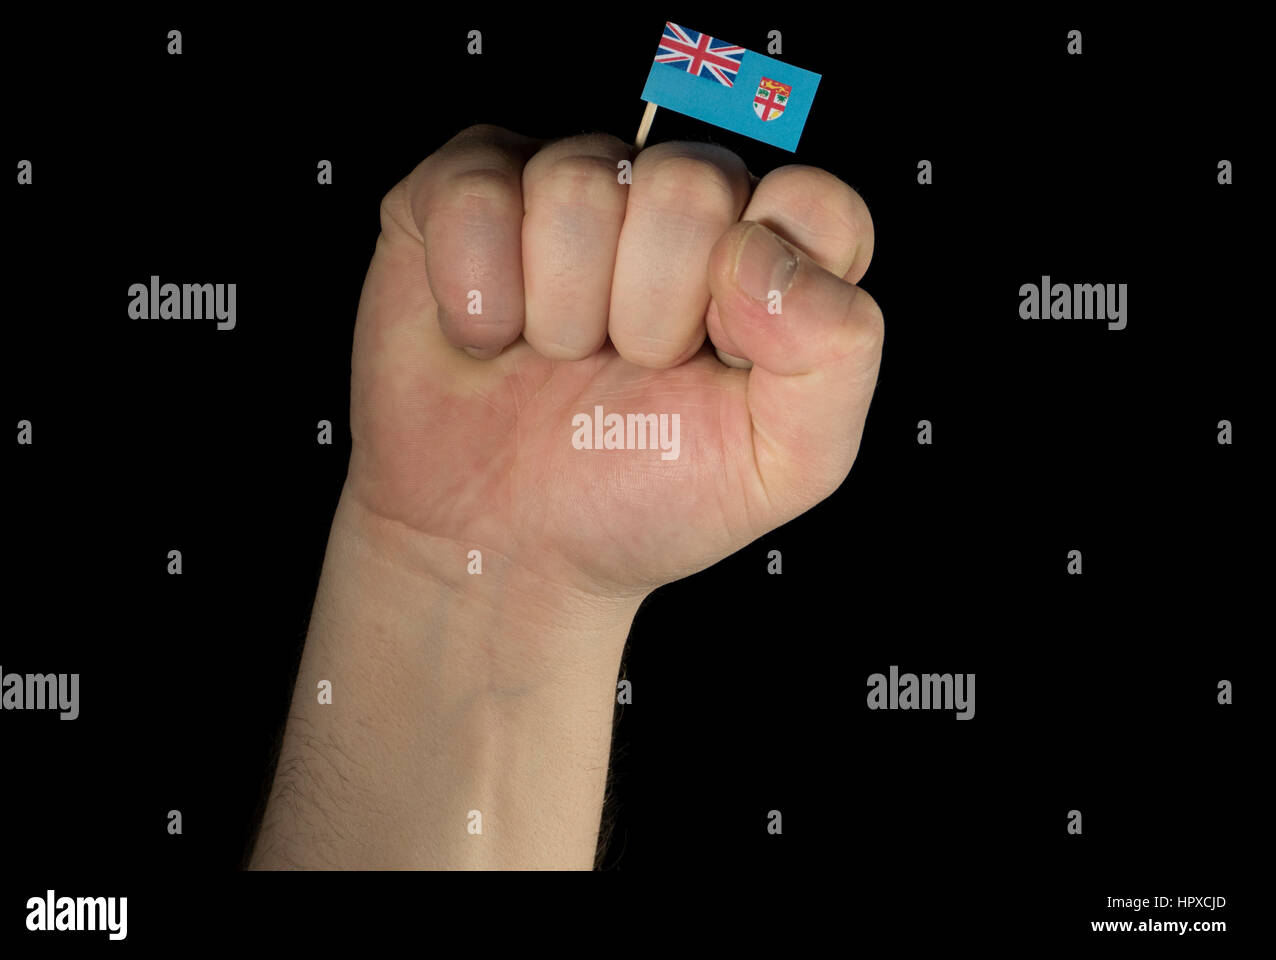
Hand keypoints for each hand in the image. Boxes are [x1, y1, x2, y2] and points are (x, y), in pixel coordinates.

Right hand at [347, 124, 882, 602]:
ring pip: (579, 182)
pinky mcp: (469, 189)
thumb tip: (769, 254)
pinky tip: (488, 338)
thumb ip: (836, 356)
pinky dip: (477, 295)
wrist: (503, 544)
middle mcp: (673, 205)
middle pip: (689, 184)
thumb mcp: (777, 464)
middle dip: (650, 313)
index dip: (764, 285)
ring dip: (561, 313)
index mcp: (762, 258)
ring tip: (557, 358)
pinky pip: (475, 193)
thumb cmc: (638, 498)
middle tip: (627, 372)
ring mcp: (570, 185)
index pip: (812, 202)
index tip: (721, 356)